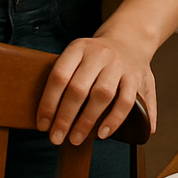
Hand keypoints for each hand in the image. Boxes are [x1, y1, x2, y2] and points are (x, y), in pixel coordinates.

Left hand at [35, 27, 156, 145]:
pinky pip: (124, 102)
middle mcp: (98, 54)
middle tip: (56, 138)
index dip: (48, 103)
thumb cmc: (96, 57)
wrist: (129, 39)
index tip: (42, 125)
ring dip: (86, 121)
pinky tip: (102, 134)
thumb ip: (60, 81)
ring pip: (101, 95)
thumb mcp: (77, 56)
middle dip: (64, 118)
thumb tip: (42, 114)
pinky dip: (114, 120)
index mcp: (78, 48)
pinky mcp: (135, 77)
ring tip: (75, 138)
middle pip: (78, 88)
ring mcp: (118, 65)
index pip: (59, 76)